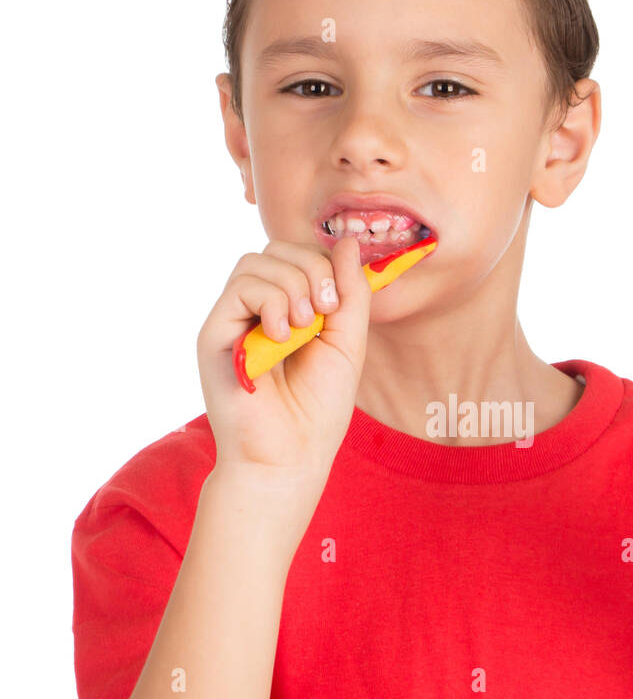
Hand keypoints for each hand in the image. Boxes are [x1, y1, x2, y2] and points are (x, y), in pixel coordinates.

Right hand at [197, 233, 370, 493]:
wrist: (289, 456)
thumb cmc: (318, 409)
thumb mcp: (348, 342)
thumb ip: (352, 293)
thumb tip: (351, 242)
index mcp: (288, 309)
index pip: (301, 255)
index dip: (324, 263)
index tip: (339, 303)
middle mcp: (256, 310)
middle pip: (278, 249)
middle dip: (312, 269)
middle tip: (325, 312)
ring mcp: (232, 320)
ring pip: (257, 262)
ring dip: (292, 286)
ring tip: (302, 328)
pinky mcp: (214, 333)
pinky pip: (240, 288)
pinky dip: (270, 302)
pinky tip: (280, 336)